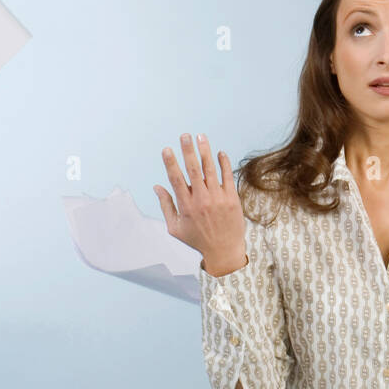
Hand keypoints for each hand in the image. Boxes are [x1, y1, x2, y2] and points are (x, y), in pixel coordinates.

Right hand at [153, 133, 246, 272]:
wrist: (223, 252)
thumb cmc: (197, 240)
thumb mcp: (176, 228)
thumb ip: (166, 206)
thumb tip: (157, 186)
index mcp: (186, 206)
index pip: (176, 179)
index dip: (171, 162)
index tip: (167, 149)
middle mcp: (201, 200)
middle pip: (193, 170)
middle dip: (188, 150)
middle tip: (185, 135)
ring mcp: (218, 198)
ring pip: (210, 169)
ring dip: (205, 151)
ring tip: (201, 137)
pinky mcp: (232, 199)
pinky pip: (228, 176)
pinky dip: (224, 163)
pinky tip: (220, 152)